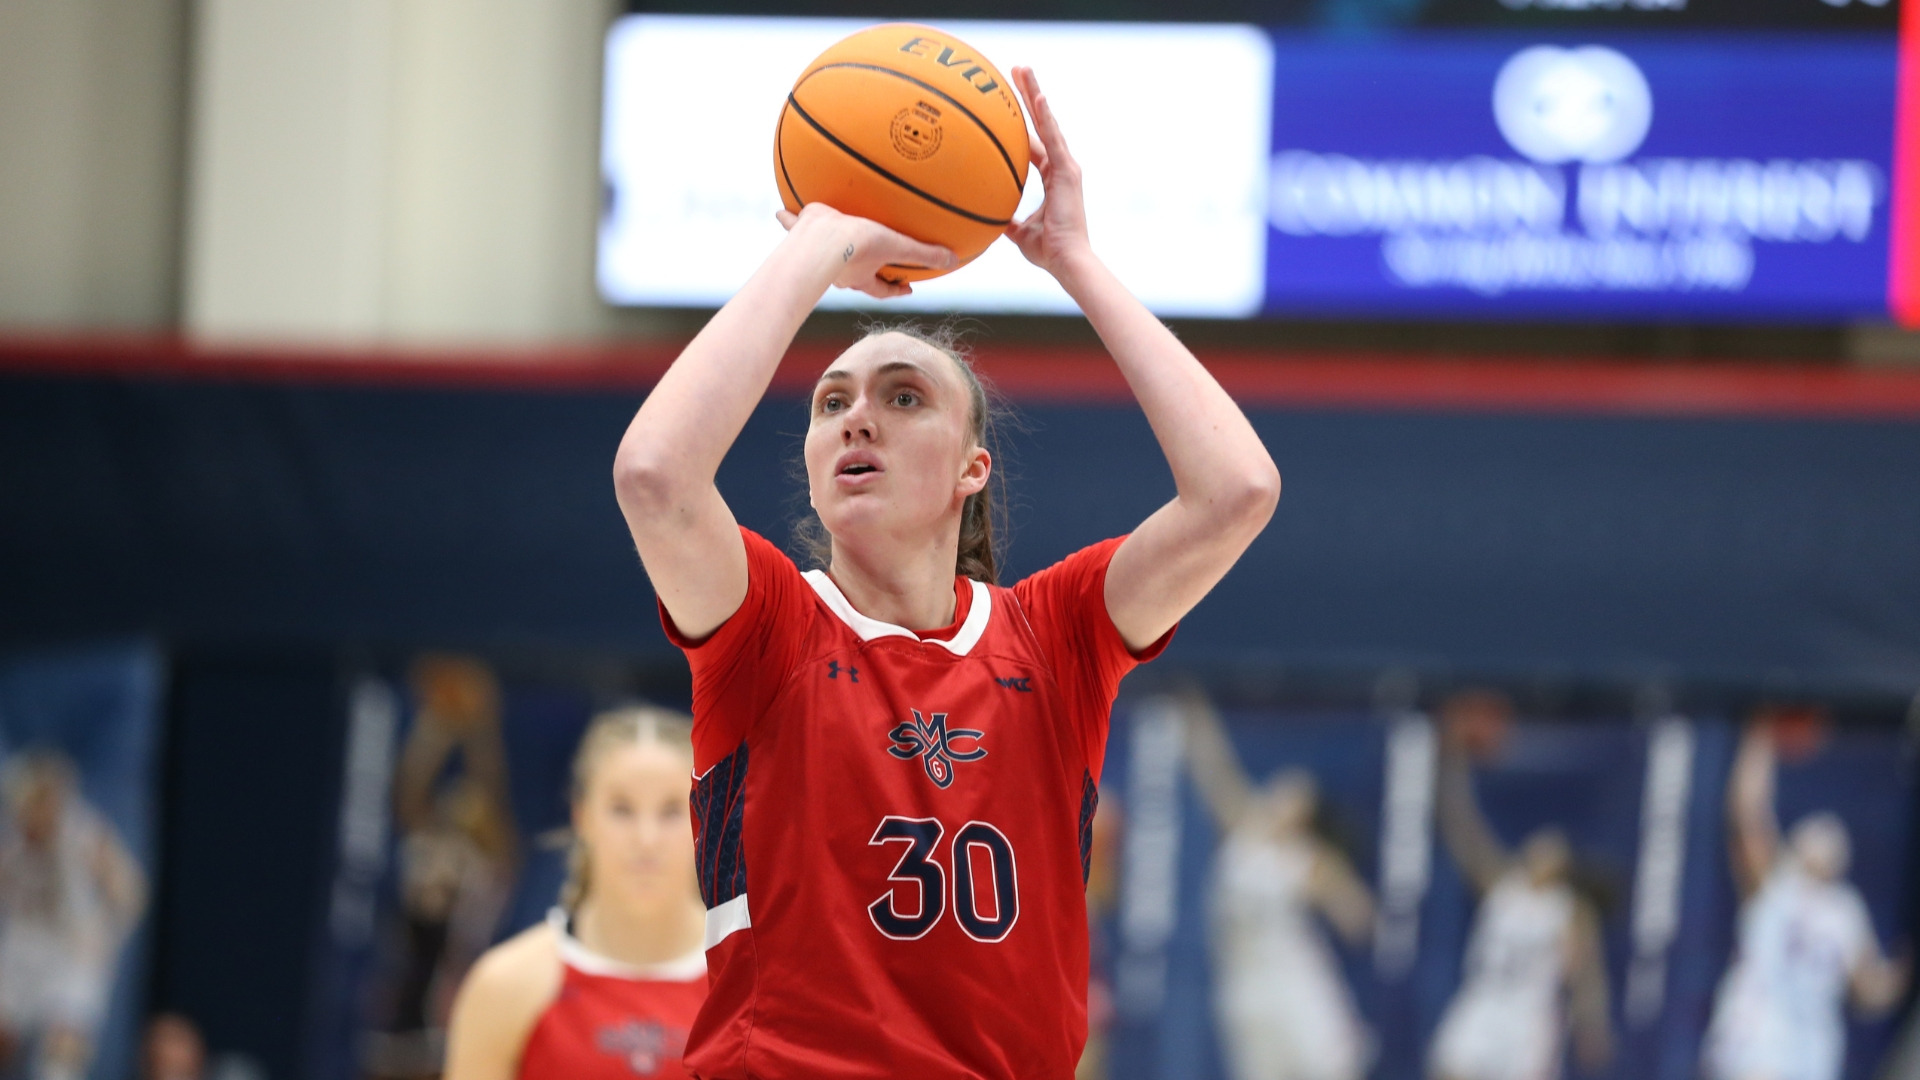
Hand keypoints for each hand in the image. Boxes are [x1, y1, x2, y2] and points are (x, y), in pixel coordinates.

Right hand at [775, 203, 953, 298]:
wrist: (821, 237)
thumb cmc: (858, 244)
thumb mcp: (897, 245)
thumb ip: (924, 253)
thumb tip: (954, 259)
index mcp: (862, 275)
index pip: (882, 288)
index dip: (894, 289)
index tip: (905, 286)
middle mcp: (839, 269)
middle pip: (852, 273)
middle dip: (860, 269)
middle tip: (865, 263)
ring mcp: (817, 251)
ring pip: (822, 252)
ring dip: (824, 245)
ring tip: (820, 234)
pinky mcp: (801, 231)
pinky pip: (793, 225)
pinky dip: (788, 219)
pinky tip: (780, 212)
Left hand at [1005, 67, 1091, 277]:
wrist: (1067, 261)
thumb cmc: (1048, 251)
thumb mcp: (1020, 234)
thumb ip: (1007, 222)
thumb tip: (987, 219)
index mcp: (1052, 177)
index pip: (1035, 142)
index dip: (1024, 122)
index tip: (1011, 103)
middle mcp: (1061, 167)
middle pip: (1042, 124)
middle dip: (1029, 96)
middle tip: (1017, 71)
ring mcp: (1066, 167)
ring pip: (1048, 123)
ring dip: (1035, 95)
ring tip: (1024, 71)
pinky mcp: (1068, 172)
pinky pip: (1054, 140)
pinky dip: (1046, 118)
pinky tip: (1037, 97)